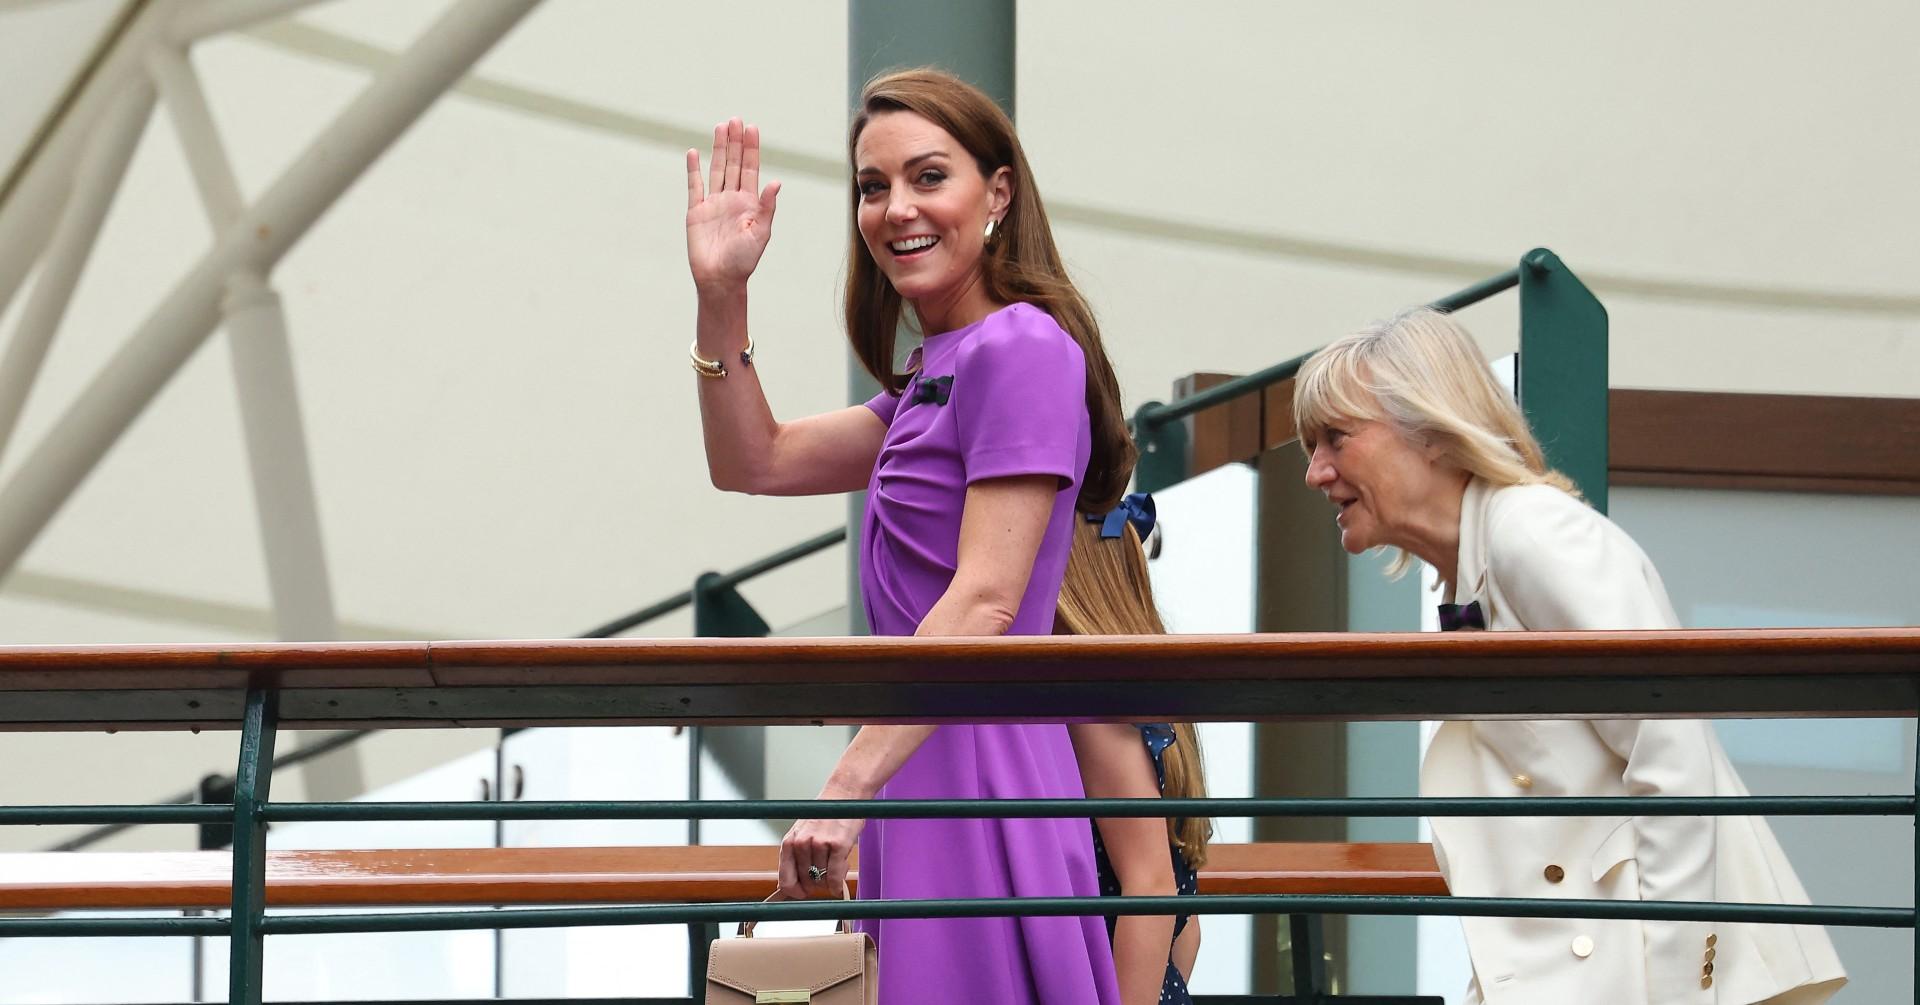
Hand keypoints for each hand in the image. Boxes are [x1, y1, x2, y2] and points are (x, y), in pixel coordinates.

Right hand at [685, 117, 781, 294]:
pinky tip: (695, 153)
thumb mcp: (761, 233)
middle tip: (735, 119)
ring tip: (720, 127)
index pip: (750, 169)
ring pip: (716, 169)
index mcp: (749, 203)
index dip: (751, 149)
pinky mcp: (695, 211)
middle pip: (733, 164)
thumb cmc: (744, 260)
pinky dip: (694, 170)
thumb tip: (776, 182)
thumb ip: (767, 207)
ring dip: (718, 149)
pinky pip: (694, 186)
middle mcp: (732, 199)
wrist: (720, 279)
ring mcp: (713, 203)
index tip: (752, 128)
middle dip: (735, 142)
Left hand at [778, 815, 861, 899]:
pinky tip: (840, 885)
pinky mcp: (837, 845)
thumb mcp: (802, 835)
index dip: (795, 893)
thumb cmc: (824, 817)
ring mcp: (818, 844)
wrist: (843, 795)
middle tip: (825, 876)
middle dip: (817, 885)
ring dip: (831, 880)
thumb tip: (786, 888)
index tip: (803, 894)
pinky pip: (836, 877)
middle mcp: (801, 844)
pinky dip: (838, 886)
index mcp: (789, 843)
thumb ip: (795, 859)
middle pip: (807, 882)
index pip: (785, 881)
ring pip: (823, 880)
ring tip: (836, 864)